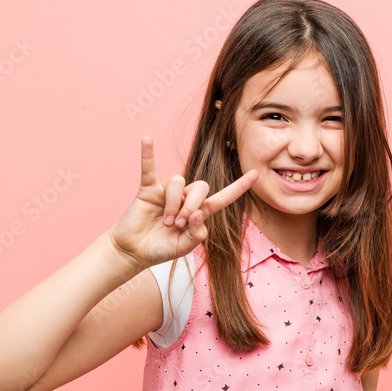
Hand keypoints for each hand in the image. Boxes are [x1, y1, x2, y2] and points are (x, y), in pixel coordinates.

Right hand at [110, 136, 257, 269]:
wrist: (135, 251)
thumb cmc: (160, 249)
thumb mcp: (184, 247)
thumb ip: (196, 234)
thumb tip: (198, 213)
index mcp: (199, 212)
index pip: (224, 197)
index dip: (239, 187)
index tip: (256, 173)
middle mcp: (186, 199)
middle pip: (201, 186)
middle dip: (192, 206)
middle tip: (177, 225)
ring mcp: (167, 192)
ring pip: (178, 181)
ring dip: (173, 203)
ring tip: (165, 222)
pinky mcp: (148, 189)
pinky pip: (149, 168)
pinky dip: (148, 154)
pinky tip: (146, 139)